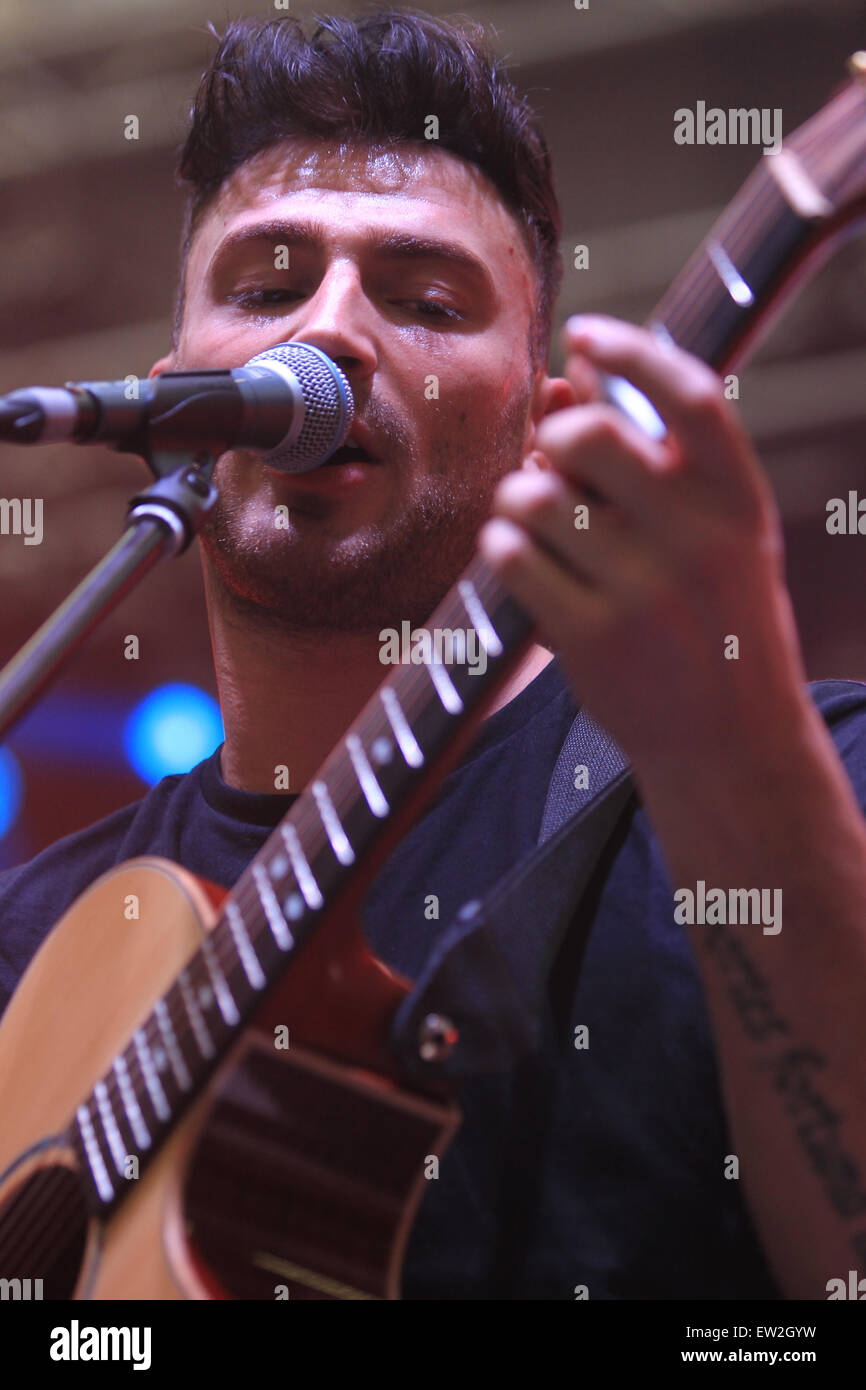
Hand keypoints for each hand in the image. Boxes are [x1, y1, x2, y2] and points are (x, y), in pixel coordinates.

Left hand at [478, 315, 809, 768]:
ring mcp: (644, 592)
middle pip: (588, 437)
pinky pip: (509, 553)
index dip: (630, 350)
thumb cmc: (712, 618)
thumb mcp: (712, 534)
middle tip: (554, 464)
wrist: (730, 741)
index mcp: (739, 500)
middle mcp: (698, 538)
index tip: (584, 333)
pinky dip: (502, 545)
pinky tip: (526, 562)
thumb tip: (565, 378)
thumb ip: (650, 458)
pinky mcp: (591, 638)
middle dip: (552, 438)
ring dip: (519, 497)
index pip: (690, 393)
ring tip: (540, 524)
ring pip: (533, 495)